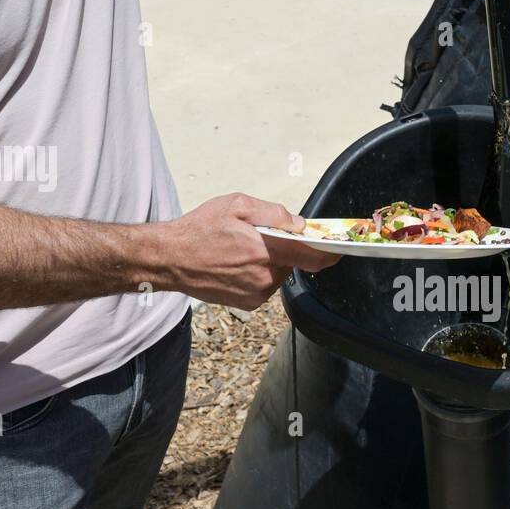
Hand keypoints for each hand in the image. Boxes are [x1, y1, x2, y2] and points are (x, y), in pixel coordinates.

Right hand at [156, 193, 338, 308]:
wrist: (170, 259)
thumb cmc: (199, 230)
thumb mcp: (237, 205)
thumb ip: (274, 213)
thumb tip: (298, 224)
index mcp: (265, 251)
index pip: (312, 256)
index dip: (329, 252)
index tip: (339, 248)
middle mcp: (265, 277)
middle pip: (292, 261)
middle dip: (283, 248)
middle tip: (259, 237)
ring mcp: (257, 293)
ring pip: (278, 273)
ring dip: (269, 261)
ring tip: (240, 250)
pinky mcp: (248, 303)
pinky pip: (265, 285)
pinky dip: (258, 274)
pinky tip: (235, 264)